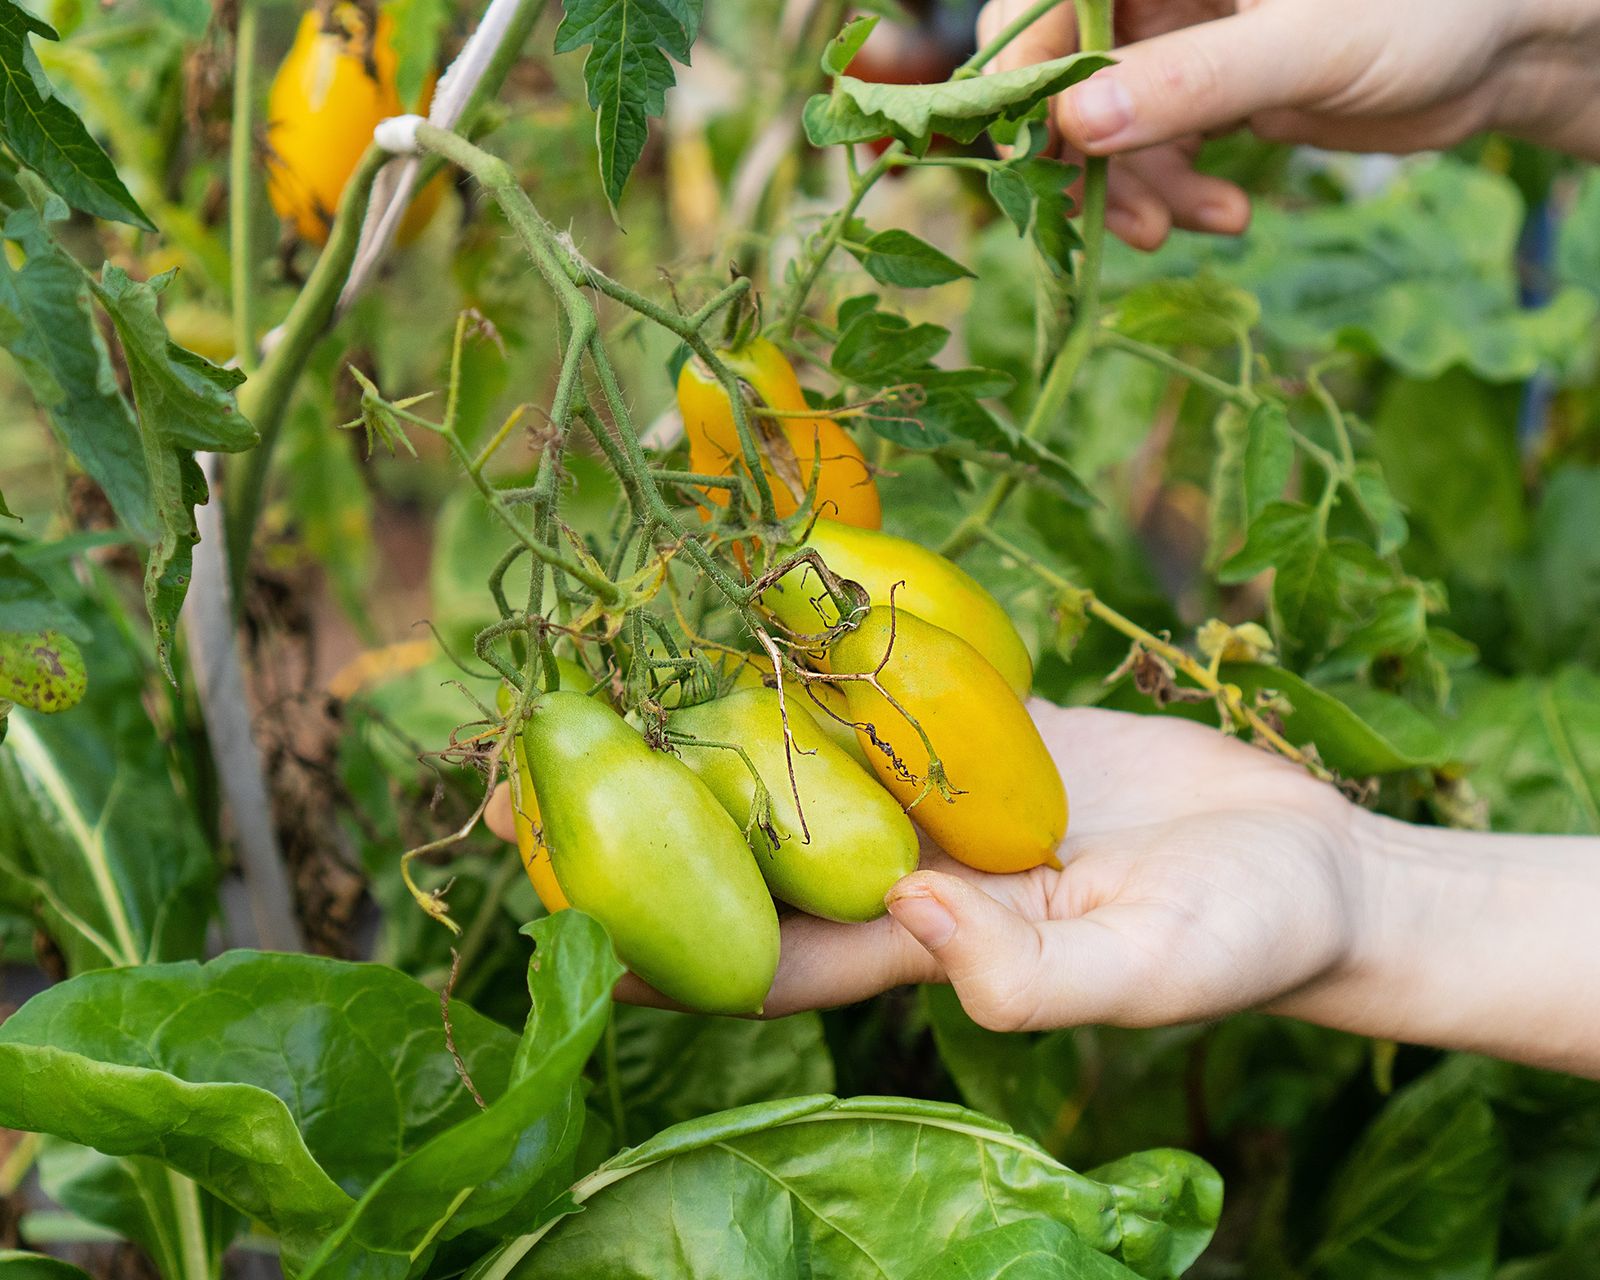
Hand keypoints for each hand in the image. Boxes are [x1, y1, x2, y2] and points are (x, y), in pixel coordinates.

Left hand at [488, 704, 1367, 1026]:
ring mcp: (936, 792)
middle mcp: (903, 869)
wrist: (1310, 861)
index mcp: (918, 946)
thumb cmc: (1243, 940)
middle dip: (642, 801)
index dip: (652, 926)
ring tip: (606, 642)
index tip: (546, 887)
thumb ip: (1033, 974)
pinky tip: (753, 580)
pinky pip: (880, 678)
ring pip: (801, 746)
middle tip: (527, 745)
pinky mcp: (977, 727)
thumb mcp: (1151, 972)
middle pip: (747, 837)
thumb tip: (910, 914)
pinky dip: (821, 637)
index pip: (754, 949)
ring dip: (709, 704)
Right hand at [978, 0, 1599, 248]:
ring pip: (1103, 126)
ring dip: (1137, 190)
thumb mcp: (1304, 44)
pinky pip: (1151, 152)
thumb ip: (1191, 81)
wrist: (1501, 49)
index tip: (1026, 159)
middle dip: (1083, 156)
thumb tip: (1075, 127)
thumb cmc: (1425, 8)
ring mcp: (1173, 38)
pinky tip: (1227, 214)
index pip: (1042, 3)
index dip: (1020, 80)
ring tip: (1191, 227)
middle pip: (1059, 72)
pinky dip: (1177, 194)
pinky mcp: (1199, 88)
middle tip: (1108, 220)